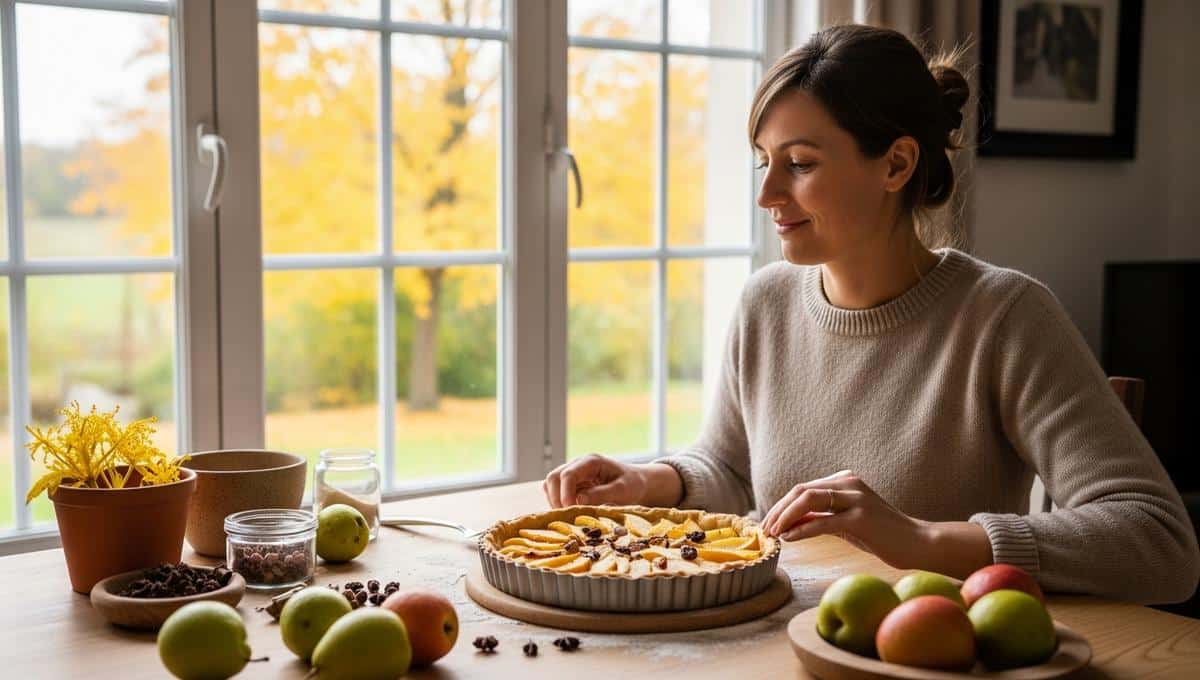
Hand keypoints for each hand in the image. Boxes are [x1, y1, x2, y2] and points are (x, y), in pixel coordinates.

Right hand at [543, 455, 681, 508]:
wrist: (638, 483)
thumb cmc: (633, 485)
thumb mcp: (623, 491)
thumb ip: (602, 494)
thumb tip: (578, 500)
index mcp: (591, 462)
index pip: (568, 474)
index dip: (565, 493)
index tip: (569, 509)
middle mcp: (578, 465)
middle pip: (554, 477)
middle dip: (556, 498)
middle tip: (566, 516)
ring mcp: (573, 474)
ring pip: (551, 485)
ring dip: (555, 501)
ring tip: (568, 516)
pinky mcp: (572, 485)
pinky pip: (556, 492)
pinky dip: (558, 503)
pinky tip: (570, 513)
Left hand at [760, 470, 929, 568]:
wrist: (918, 543)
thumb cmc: (882, 535)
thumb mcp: (846, 523)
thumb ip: (821, 518)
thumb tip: (789, 524)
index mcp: (845, 481)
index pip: (803, 489)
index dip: (781, 506)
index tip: (767, 523)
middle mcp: (849, 483)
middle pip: (801, 491)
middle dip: (778, 510)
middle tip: (763, 529)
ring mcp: (856, 498)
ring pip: (808, 500)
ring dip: (785, 517)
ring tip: (773, 533)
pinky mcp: (861, 517)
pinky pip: (823, 522)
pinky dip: (801, 530)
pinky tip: (789, 539)